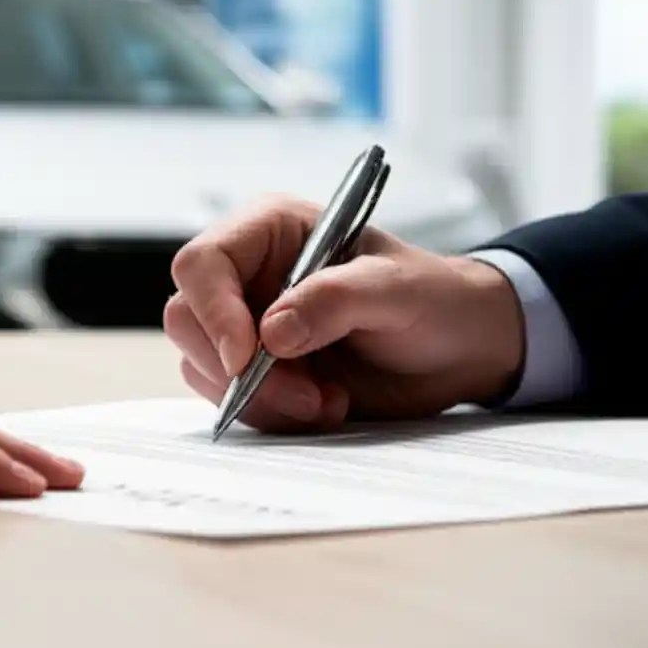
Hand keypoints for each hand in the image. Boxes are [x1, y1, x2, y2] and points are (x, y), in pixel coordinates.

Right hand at [164, 196, 525, 432]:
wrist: (459, 350)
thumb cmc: (433, 299)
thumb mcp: (396, 291)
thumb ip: (336, 300)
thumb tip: (271, 332)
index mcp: (270, 231)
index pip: (203, 264)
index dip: (214, 312)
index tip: (248, 358)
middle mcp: (247, 276)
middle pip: (188, 320)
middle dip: (238, 370)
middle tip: (306, 396)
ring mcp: (248, 326)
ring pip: (204, 369)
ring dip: (263, 399)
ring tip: (330, 400)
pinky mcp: (258, 372)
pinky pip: (233, 401)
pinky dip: (275, 415)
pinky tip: (328, 405)